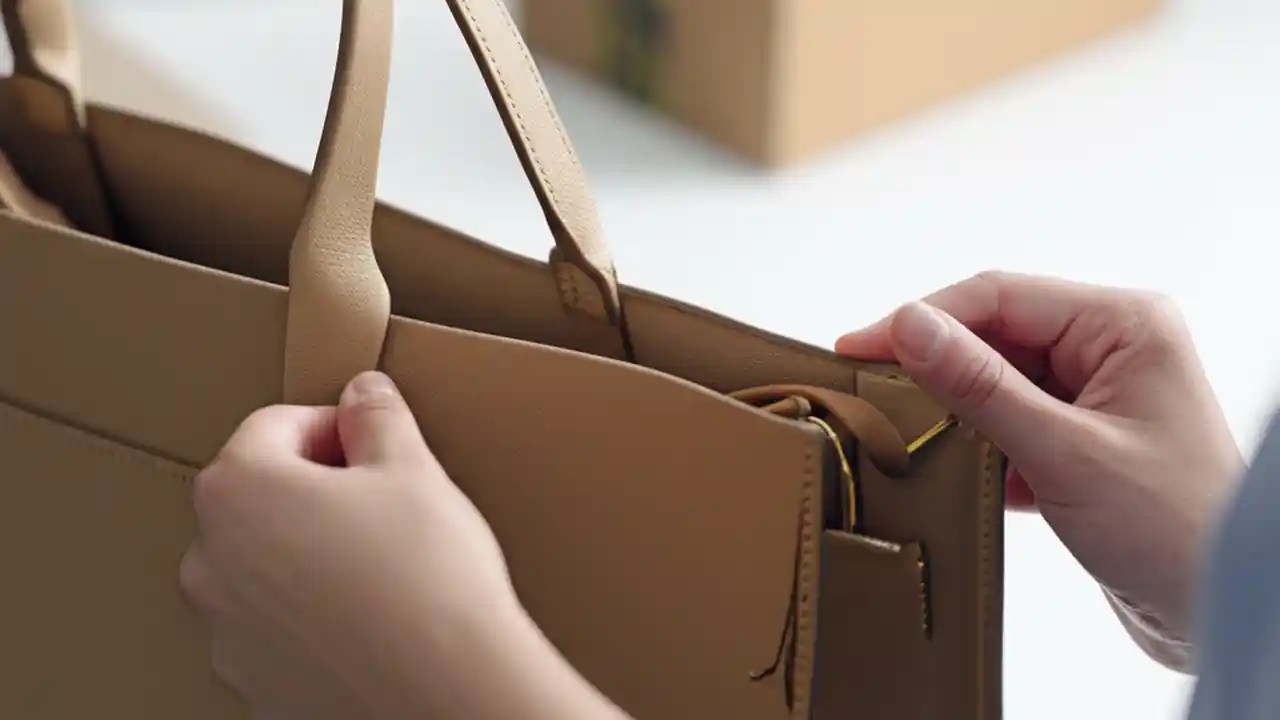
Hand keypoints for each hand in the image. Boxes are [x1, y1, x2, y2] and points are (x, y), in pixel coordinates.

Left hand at [180, 372, 627, 718]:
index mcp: (238, 491)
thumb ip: (378, 418)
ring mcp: (226, 630)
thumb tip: (363, 394)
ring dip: (310, 551)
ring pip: (264, 564)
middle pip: (258, 496)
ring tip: (383, 563)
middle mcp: (211, 561)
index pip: (273, 426)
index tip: (374, 438)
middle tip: (384, 499)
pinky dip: (314, 612)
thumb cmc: (425, 577)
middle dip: (315, 487)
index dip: (332, 424)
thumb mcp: (413, 470)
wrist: (442, 693)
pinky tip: (373, 615)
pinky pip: (277, 626)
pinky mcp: (254, 682)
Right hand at [837, 272, 1242, 668]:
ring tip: (901, 432)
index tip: (855, 349)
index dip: (921, 320)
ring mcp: (1097, 395)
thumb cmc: (1174, 529)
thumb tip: (908, 326)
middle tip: (867, 392)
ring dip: (954, 410)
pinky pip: (1011, 423)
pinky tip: (952, 468)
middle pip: (995, 335)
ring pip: (998, 381)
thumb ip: (980, 386)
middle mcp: (1112, 347)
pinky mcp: (1083, 441)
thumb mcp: (1064, 452)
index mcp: (1123, 325)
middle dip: (934, 366)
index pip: (999, 297)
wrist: (1226, 609)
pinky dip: (978, 445)